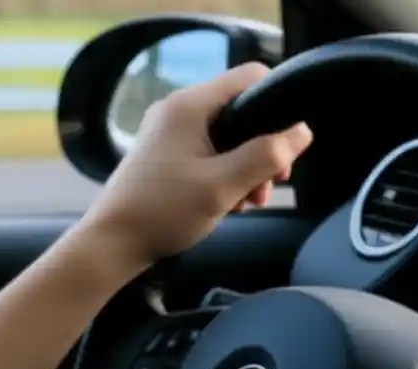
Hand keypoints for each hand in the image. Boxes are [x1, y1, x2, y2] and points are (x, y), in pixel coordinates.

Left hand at [85, 62, 313, 270]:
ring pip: (230, 136)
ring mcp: (172, 131)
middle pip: (243, 111)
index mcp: (190, 105)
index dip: (278, 104)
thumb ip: (267, 156)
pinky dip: (228, 173)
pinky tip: (229, 201)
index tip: (286, 147)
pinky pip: (212, 151)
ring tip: (249, 200)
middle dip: (264, 148)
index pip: (251, 77)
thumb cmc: (164, 211)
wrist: (114, 242)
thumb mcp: (224, 185)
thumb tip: (303, 131)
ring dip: (249, 167)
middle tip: (270, 185)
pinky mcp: (168, 153)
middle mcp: (180, 109)